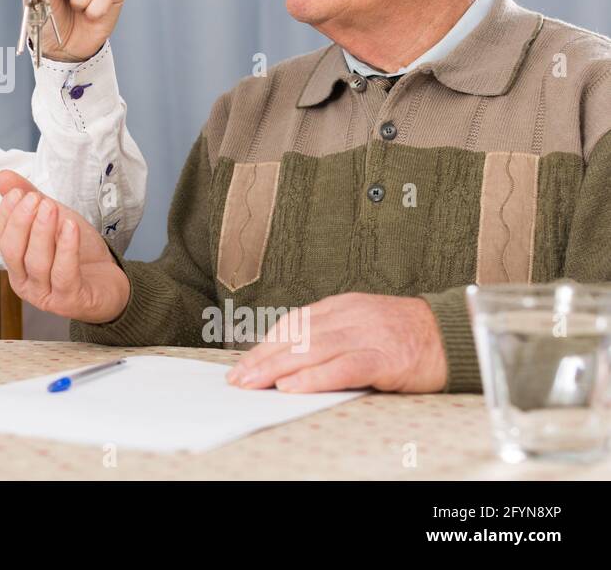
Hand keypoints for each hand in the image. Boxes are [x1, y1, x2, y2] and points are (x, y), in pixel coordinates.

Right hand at [0, 169, 129, 322]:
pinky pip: (64, 273)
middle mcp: (24, 281)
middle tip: (35, 199)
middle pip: (13, 250)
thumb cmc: (79, 254)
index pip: (0, 237)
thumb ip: (29, 200)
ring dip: (43, 231)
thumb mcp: (54, 221)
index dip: (6, 214)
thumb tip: (3, 177)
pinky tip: (71, 227)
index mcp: (16, 262)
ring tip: (51, 207)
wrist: (110, 283)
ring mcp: (45, 295)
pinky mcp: (69, 301)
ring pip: (37, 262)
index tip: (17, 192)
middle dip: (21, 222)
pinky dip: (66, 248)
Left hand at [225, 293, 447, 392]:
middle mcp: (350, 316)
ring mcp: (368, 334)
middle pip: (296, 337)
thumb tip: (290, 359)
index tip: (243, 364)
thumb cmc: (406, 337)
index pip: (292, 324)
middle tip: (238, 379)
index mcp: (341, 306)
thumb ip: (330, 336)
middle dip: (262, 359)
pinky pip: (344, 366)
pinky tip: (293, 386)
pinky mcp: (385, 356)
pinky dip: (315, 377)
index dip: (265, 345)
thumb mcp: (362, 326)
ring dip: (277, 368)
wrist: (455, 336)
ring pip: (312, 349)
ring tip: (254, 383)